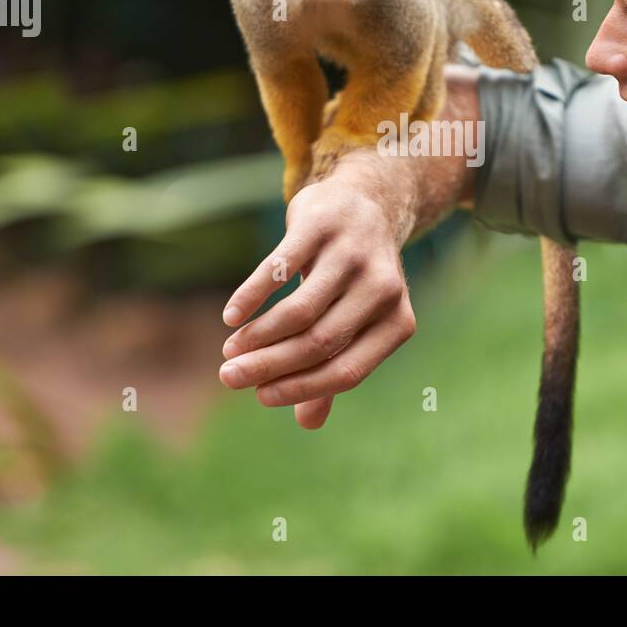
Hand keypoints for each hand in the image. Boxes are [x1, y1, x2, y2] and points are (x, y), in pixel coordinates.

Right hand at [219, 166, 417, 428]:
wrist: (368, 202)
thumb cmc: (356, 277)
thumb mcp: (357, 320)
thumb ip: (334, 366)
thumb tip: (308, 424)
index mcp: (397, 322)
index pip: (347, 371)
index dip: (301, 387)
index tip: (261, 396)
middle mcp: (383, 289)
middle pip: (318, 343)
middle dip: (269, 366)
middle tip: (229, 377)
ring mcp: (353, 254)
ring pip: (299, 312)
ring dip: (258, 336)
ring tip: (230, 349)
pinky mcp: (321, 225)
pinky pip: (279, 268)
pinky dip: (252, 296)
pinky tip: (231, 316)